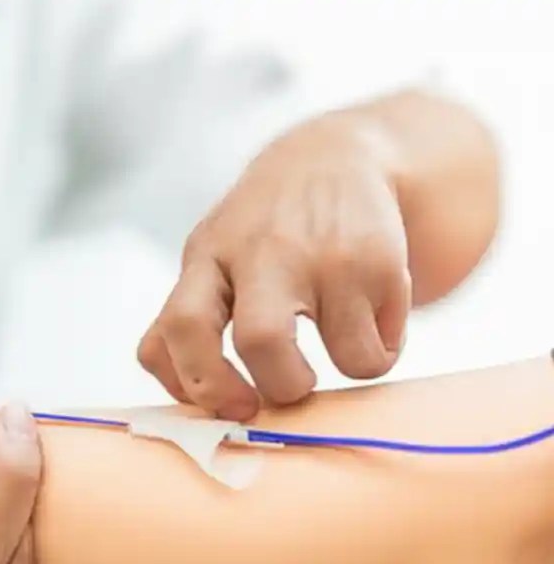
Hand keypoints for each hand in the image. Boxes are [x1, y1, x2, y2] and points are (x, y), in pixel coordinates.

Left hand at [138, 114, 411, 419]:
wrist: (334, 157)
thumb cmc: (258, 232)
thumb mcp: (208, 258)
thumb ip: (184, 324)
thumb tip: (186, 404)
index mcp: (208, 258)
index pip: (182, 327)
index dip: (200, 382)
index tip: (231, 406)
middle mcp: (265, 253)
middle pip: (261, 341)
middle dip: (279, 386)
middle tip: (287, 388)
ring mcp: (328, 258)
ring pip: (345, 358)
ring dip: (342, 371)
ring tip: (337, 341)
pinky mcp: (382, 265)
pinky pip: (382, 349)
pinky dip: (376, 351)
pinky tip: (364, 316)